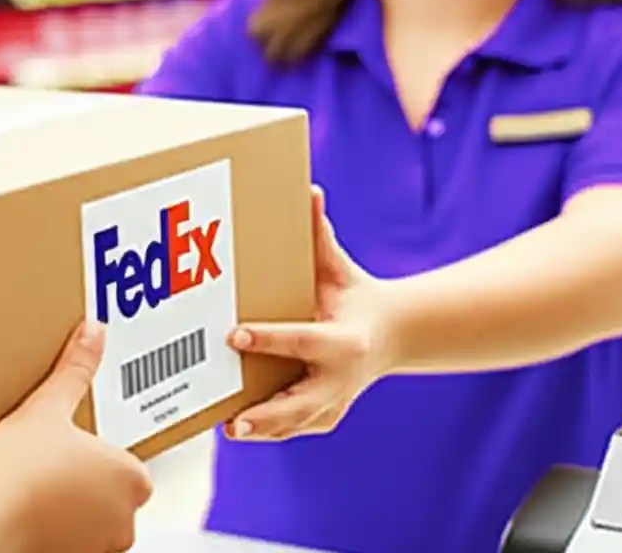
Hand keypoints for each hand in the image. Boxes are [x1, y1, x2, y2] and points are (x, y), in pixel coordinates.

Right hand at [0, 321, 152, 552]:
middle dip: (84, 486)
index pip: (123, 464)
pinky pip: (74, 543)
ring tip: (33, 493)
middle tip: (46, 469)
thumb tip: (93, 332)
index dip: (91, 456)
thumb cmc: (17, 469)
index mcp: (132, 476)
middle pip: (110, 495)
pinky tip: (28, 517)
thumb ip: (75, 369)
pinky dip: (57, 533)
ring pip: (93, 524)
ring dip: (72, 512)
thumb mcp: (46, 407)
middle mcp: (127, 518)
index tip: (65, 451)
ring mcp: (102, 547)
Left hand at [223, 187, 399, 440]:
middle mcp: (341, 378)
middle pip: (301, 403)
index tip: (234, 336)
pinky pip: (295, 428)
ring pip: (296, 423)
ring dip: (264, 429)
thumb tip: (308, 190)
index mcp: (345, 341)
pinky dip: (270, 431)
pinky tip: (239, 428)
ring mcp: (335, 402)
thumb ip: (319, 235)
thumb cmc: (354, 293)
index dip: (268, 339)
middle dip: (267, 414)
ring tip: (229, 429)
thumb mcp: (338, 266)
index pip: (301, 341)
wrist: (392, 333)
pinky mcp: (326, 416)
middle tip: (233, 421)